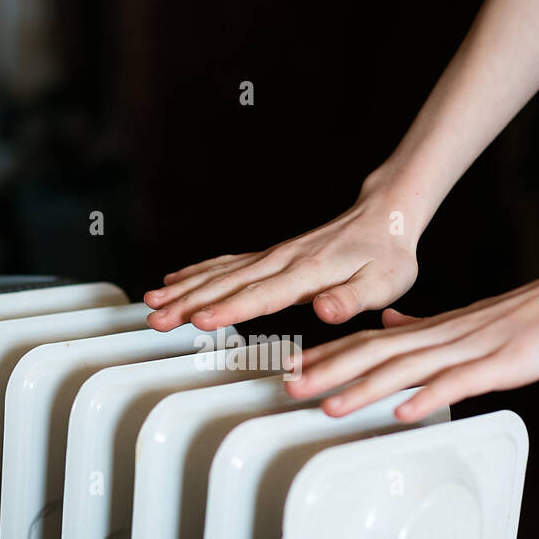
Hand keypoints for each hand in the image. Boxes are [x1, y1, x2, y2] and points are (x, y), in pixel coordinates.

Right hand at [144, 189, 419, 330]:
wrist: (385, 218)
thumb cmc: (387, 256)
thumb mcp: (384, 283)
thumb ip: (352, 299)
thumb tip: (325, 310)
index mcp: (308, 272)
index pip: (262, 295)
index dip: (230, 309)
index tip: (201, 321)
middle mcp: (283, 261)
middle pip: (227, 284)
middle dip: (188, 303)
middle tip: (155, 320)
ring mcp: (273, 257)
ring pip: (219, 273)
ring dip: (183, 289)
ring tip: (150, 304)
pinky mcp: (270, 257)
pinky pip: (225, 264)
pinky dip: (196, 272)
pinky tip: (174, 281)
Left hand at [284, 257, 538, 420]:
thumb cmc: (529, 314)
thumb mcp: (467, 321)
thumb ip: (424, 327)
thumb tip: (389, 321)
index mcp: (433, 331)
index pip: (369, 343)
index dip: (329, 357)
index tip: (293, 369)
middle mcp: (442, 337)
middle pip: (375, 355)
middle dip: (329, 373)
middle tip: (288, 387)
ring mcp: (469, 350)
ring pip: (406, 370)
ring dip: (363, 388)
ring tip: (328, 405)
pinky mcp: (500, 364)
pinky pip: (458, 382)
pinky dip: (428, 397)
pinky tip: (404, 412)